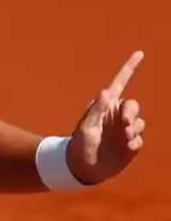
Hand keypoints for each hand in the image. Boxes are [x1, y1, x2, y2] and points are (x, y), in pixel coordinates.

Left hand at [67, 50, 145, 184]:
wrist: (82, 167)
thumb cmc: (79, 144)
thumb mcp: (86, 126)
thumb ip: (96, 109)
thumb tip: (105, 92)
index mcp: (105, 107)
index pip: (119, 83)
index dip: (129, 68)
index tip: (139, 53)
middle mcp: (116, 116)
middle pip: (133, 105)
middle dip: (131, 112)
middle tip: (123, 123)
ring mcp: (124, 130)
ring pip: (140, 123)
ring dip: (132, 130)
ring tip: (121, 138)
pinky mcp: (130, 144)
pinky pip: (139, 140)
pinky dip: (134, 143)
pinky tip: (125, 148)